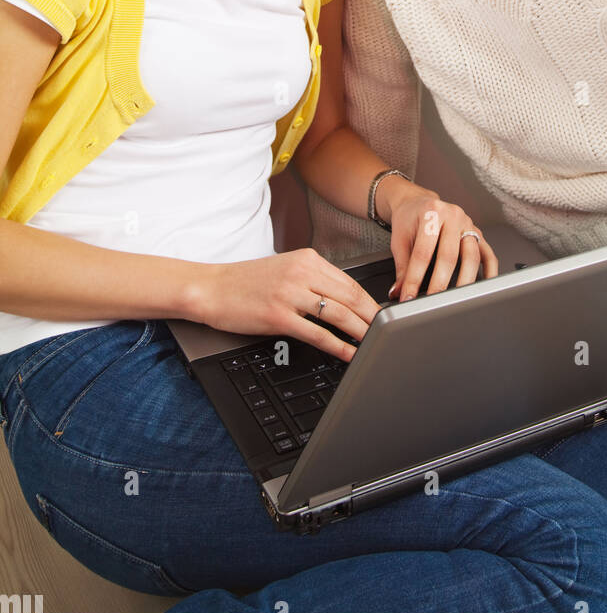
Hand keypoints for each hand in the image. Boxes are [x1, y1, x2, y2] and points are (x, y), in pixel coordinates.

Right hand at [190, 249, 380, 363]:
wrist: (212, 288)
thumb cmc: (247, 282)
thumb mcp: (285, 268)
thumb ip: (313, 279)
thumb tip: (343, 300)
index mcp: (307, 259)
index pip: (349, 281)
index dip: (370, 300)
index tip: (383, 313)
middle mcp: (302, 272)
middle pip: (349, 296)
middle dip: (373, 316)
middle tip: (389, 330)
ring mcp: (290, 293)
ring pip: (338, 313)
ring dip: (361, 330)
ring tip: (375, 342)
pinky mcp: (279, 315)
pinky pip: (316, 332)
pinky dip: (337, 345)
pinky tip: (348, 353)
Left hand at [385, 188, 498, 299]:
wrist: (419, 202)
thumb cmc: (409, 219)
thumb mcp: (399, 240)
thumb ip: (401, 267)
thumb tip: (399, 293)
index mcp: (430, 213)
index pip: (423, 252)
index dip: (415, 279)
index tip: (409, 297)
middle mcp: (453, 216)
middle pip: (449, 255)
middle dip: (439, 284)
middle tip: (431, 303)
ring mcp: (468, 224)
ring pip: (472, 256)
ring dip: (464, 282)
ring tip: (455, 300)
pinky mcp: (479, 233)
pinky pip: (488, 255)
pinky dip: (489, 273)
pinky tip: (483, 287)